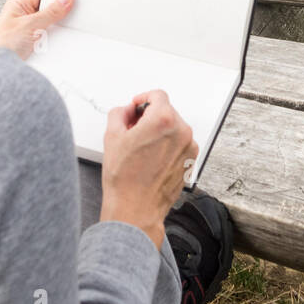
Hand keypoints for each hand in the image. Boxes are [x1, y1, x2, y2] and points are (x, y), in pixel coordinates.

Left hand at [0, 0, 73, 59]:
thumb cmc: (2, 45)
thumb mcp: (30, 25)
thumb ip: (50, 12)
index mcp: (20, 4)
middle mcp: (24, 15)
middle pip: (49, 9)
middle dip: (58, 15)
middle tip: (64, 19)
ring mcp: (29, 30)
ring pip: (51, 25)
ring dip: (55, 31)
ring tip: (49, 37)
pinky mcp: (34, 43)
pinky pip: (49, 38)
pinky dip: (52, 41)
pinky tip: (49, 45)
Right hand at [99, 90, 197, 250]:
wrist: (136, 208)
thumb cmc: (125, 179)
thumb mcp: (112, 136)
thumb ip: (120, 113)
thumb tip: (127, 110)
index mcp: (164, 120)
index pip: (158, 95)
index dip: (144, 99)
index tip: (138, 106)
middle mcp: (181, 131)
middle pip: (166, 112)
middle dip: (150, 117)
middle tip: (134, 130)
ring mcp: (189, 148)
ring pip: (174, 128)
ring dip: (159, 132)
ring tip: (142, 149)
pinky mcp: (190, 161)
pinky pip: (179, 144)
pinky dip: (167, 146)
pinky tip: (151, 159)